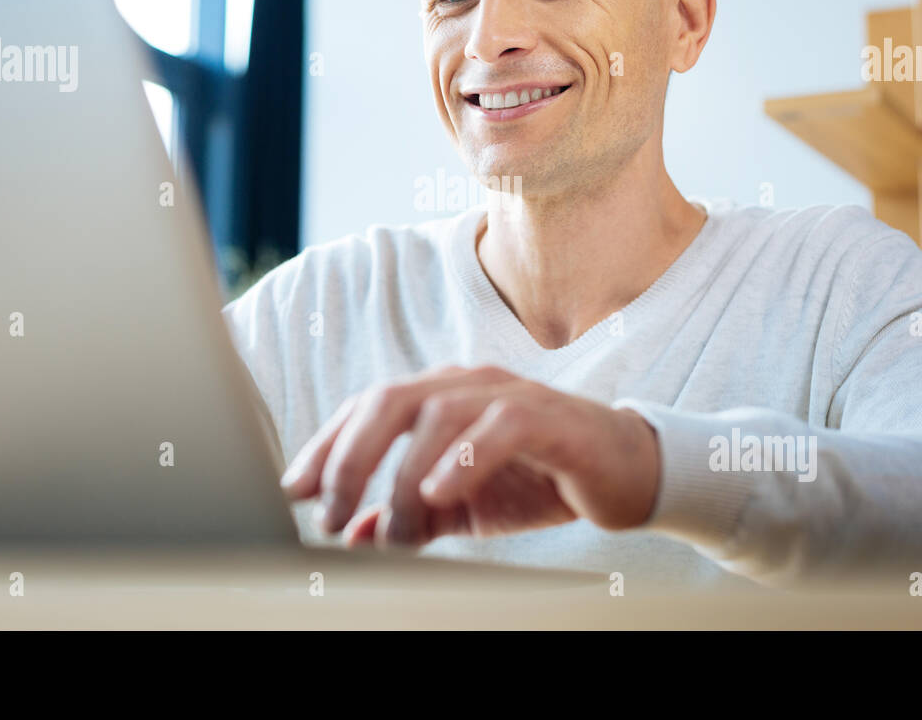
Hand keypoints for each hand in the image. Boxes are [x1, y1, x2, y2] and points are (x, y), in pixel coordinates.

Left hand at [278, 365, 660, 548]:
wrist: (627, 475)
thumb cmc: (540, 481)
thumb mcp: (463, 507)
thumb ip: (411, 517)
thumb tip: (354, 537)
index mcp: (441, 396)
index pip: (369, 407)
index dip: (327, 445)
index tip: (294, 490)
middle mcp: (468, 384)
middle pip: (390, 399)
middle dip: (350, 457)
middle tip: (330, 514)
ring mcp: (508, 395)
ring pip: (437, 414)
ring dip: (404, 477)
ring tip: (398, 533)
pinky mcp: (548, 418)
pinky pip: (498, 426)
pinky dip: (463, 458)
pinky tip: (439, 495)